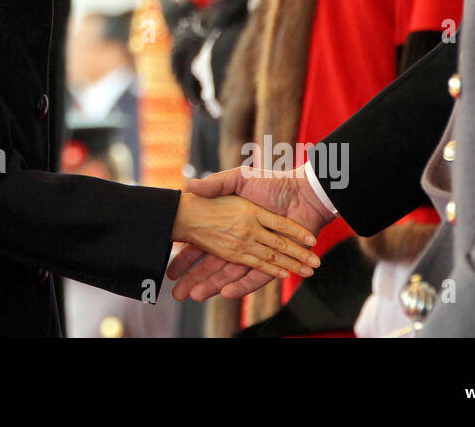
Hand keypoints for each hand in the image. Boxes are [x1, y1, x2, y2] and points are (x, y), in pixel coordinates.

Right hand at [170, 189, 320, 283]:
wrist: (303, 193)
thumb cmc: (273, 182)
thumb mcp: (238, 178)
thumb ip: (216, 182)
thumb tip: (190, 185)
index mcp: (232, 224)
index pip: (205, 244)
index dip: (187, 258)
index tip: (171, 269)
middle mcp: (243, 240)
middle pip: (215, 264)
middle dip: (195, 278)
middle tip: (177, 292)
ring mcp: (257, 250)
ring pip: (232, 274)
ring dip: (214, 285)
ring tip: (195, 296)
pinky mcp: (274, 259)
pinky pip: (256, 275)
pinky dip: (243, 284)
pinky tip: (227, 293)